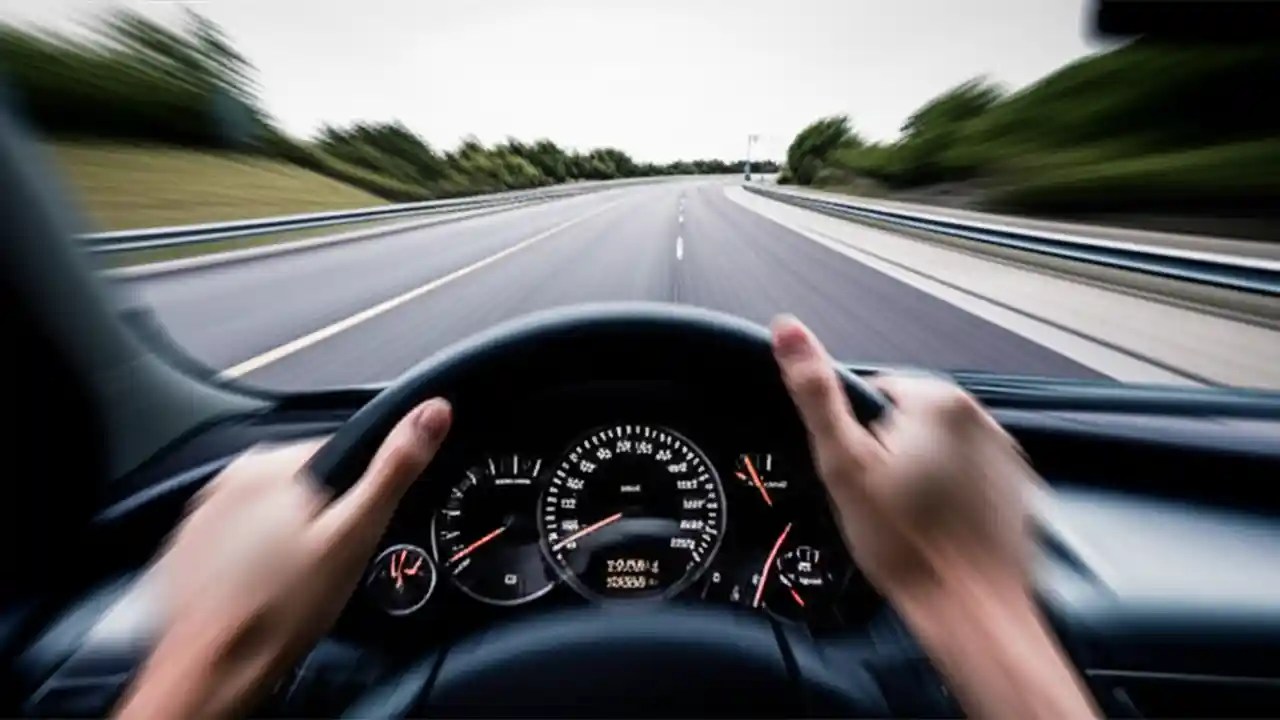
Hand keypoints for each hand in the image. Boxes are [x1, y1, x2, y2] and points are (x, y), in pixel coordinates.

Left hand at [115, 398, 451, 719]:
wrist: (214, 670)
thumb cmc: (284, 608)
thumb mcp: (354, 536)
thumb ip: (394, 469)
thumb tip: (432, 413)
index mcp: (272, 465)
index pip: (339, 454)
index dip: (360, 497)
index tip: (355, 535)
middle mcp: (228, 479)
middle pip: (305, 486)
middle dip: (324, 520)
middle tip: (330, 566)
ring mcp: (201, 516)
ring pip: (269, 516)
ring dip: (287, 541)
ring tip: (294, 586)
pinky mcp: (188, 550)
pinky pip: (238, 543)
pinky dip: (255, 561)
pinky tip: (265, 593)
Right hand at [771, 317, 1031, 596]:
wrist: (970, 611)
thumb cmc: (905, 543)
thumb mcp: (843, 464)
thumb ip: (815, 393)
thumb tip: (789, 329)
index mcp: (938, 401)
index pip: (875, 395)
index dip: (857, 438)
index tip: (860, 476)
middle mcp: (982, 417)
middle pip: (909, 422)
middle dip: (890, 455)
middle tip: (880, 503)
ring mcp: (1006, 455)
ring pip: (940, 452)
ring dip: (922, 476)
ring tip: (911, 521)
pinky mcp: (1017, 491)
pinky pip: (970, 480)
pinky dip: (953, 499)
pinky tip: (938, 531)